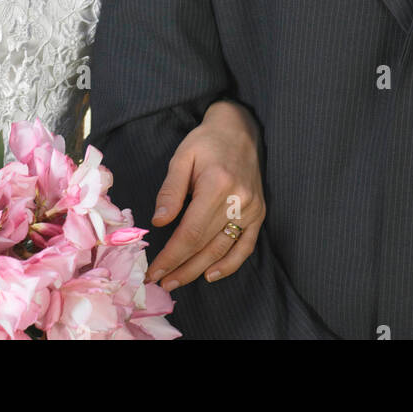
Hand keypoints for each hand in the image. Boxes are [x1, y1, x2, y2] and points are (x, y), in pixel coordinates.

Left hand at [144, 99, 265, 290]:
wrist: (239, 129)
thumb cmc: (206, 142)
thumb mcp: (182, 158)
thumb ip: (171, 191)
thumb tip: (158, 223)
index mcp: (217, 185)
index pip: (191, 232)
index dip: (171, 256)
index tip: (153, 270)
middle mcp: (239, 200)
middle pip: (206, 245)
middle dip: (180, 268)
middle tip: (160, 282)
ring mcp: (252, 208)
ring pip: (223, 250)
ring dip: (198, 270)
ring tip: (176, 281)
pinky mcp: (259, 212)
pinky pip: (246, 246)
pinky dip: (230, 264)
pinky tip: (210, 274)